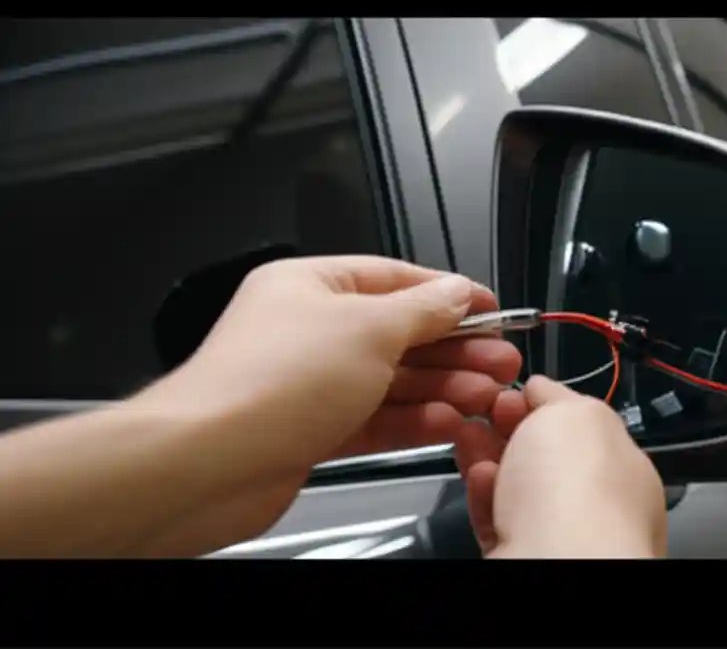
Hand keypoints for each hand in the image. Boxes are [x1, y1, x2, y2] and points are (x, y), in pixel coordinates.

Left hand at [133, 255, 520, 553]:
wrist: (211, 462)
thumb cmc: (268, 383)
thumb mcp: (369, 328)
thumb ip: (423, 310)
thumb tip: (456, 292)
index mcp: (309, 285)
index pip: (394, 279)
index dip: (448, 293)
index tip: (490, 308)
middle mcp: (307, 330)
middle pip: (399, 333)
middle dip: (455, 349)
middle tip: (500, 361)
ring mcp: (309, 383)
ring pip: (391, 380)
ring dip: (442, 388)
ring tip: (485, 396)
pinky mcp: (311, 431)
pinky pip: (374, 420)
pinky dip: (413, 422)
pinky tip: (446, 423)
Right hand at [454, 376, 667, 558]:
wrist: (558, 561)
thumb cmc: (580, 489)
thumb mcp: (576, 412)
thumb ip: (559, 398)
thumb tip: (541, 390)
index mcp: (625, 465)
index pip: (585, 428)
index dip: (547, 404)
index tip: (516, 388)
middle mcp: (597, 504)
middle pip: (547, 459)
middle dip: (511, 429)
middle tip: (484, 408)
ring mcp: (560, 532)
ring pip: (517, 488)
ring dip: (490, 456)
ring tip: (467, 433)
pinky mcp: (522, 555)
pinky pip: (498, 518)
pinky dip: (483, 493)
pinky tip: (475, 473)